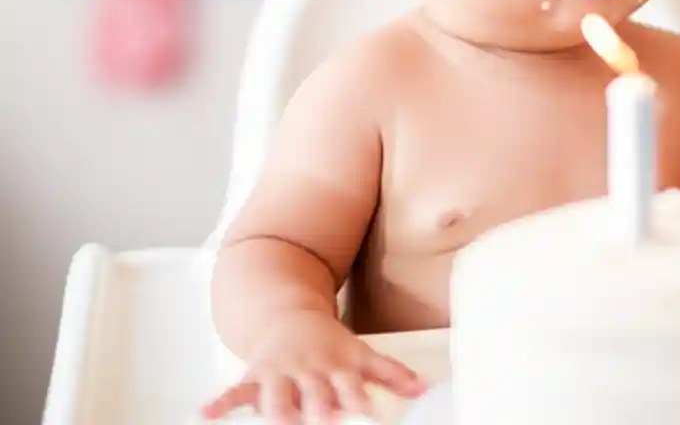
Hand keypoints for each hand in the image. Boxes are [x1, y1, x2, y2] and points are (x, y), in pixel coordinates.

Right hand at [201, 311, 425, 423]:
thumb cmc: (329, 343)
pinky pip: (236, 390)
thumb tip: (424, 389)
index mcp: (337, 367)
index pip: (352, 389)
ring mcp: (280, 373)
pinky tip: (206, 414)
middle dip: (319, 413)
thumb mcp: (361, 354)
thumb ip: (391, 374)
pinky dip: (220, 402)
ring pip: (277, 395)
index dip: (360, 404)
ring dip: (277, 410)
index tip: (370, 417)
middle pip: (315, 396)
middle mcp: (309, 371)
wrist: (289, 314)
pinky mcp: (254, 375)